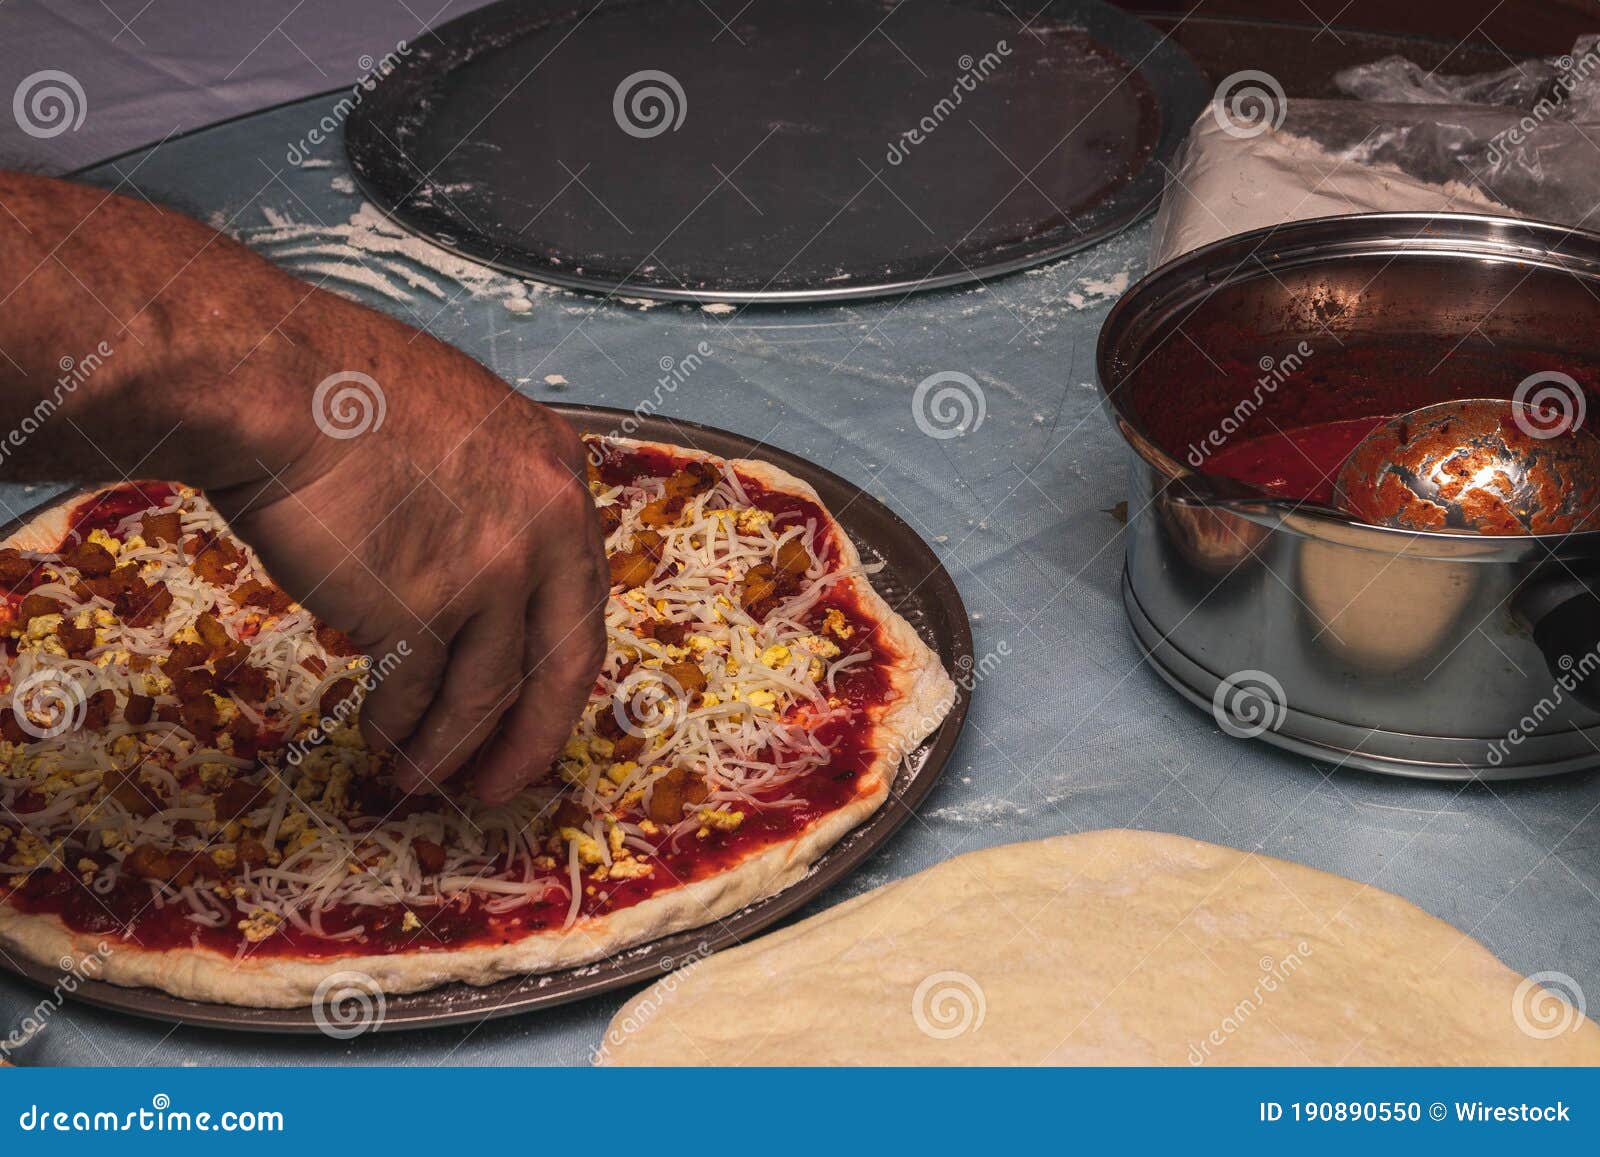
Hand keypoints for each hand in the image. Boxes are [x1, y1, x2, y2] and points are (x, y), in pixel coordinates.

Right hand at [213, 348, 607, 803]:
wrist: (277, 384)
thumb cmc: (345, 396)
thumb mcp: (462, 429)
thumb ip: (494, 500)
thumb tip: (484, 579)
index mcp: (560, 476)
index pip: (581, 596)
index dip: (557, 665)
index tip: (537, 709)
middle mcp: (546, 527)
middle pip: (561, 661)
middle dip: (531, 737)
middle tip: (502, 784)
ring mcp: (491, 570)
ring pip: (486, 693)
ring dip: (448, 748)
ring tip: (419, 779)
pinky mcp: (425, 607)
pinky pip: (418, 693)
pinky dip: (400, 727)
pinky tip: (382, 742)